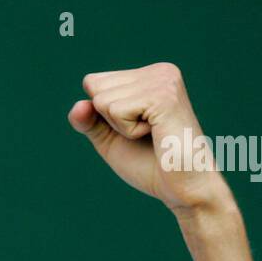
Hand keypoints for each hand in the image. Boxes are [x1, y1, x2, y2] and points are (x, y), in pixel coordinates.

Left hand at [68, 62, 232, 216]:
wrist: (183, 189)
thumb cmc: (151, 166)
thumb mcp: (109, 139)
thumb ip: (88, 120)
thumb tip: (78, 104)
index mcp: (149, 76)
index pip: (93, 82)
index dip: (103, 115)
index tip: (136, 129)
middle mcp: (159, 71)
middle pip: (94, 87)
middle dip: (110, 120)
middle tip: (145, 135)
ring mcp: (163, 80)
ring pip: (102, 99)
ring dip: (120, 127)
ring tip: (153, 136)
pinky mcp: (163, 96)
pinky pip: (115, 110)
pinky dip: (127, 131)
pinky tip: (156, 135)